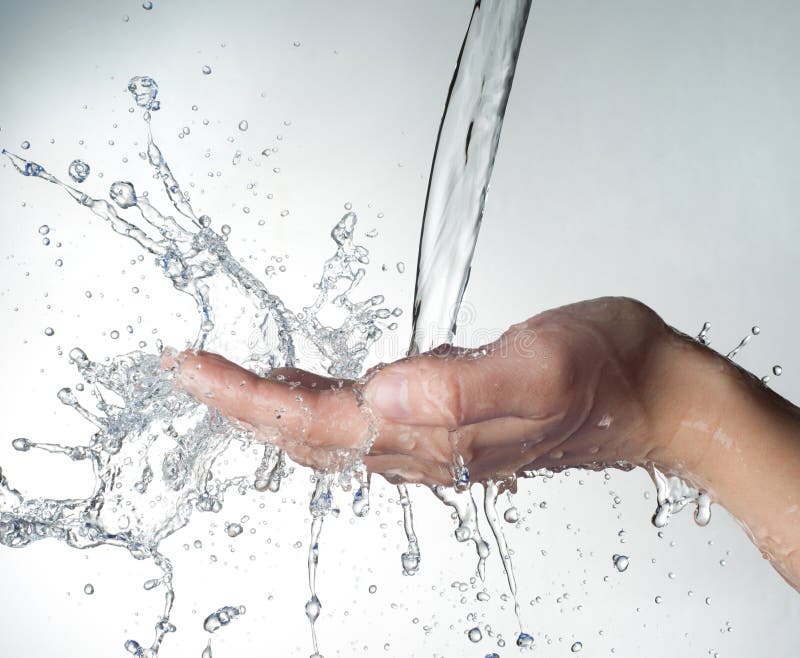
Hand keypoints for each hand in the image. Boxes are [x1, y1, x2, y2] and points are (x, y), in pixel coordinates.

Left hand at [169, 297, 679, 483]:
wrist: (651, 395)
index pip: (314, 424)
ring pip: (329, 432)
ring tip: (228, 379)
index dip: (247, 398)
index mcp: (434, 433)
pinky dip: (318, 402)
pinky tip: (307, 386)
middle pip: (307, 436)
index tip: (196, 368)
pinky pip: (362, 420)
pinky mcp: (448, 420)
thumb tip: (382, 391)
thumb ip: (461, 387)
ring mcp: (435, 437)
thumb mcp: (539, 366)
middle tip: (190, 370)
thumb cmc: (605, 374)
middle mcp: (424, 445)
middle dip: (241, 404)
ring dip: (272, 406)